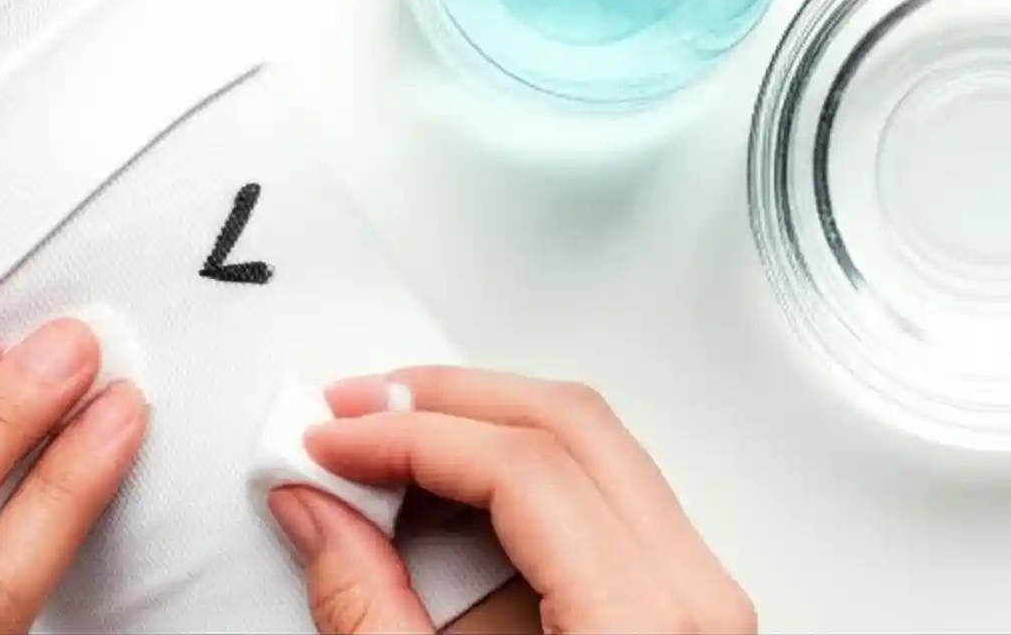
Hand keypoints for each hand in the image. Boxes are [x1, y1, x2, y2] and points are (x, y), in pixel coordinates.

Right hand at [268, 367, 754, 633]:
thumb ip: (365, 607)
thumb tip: (314, 509)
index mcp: (645, 629)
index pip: (526, 469)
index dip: (411, 436)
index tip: (332, 441)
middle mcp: (694, 599)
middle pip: (568, 425)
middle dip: (446, 399)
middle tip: (353, 410)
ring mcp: (696, 595)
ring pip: (591, 444)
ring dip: (480, 422)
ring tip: (389, 437)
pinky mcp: (675, 601)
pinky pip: (600, 488)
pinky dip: (514, 467)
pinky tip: (449, 483)